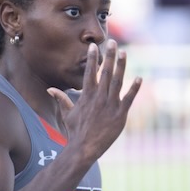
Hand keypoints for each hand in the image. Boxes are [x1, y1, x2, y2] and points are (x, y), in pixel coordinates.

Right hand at [47, 39, 141, 159]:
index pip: (90, 72)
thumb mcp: (67, 114)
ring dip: (121, 66)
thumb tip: (50, 89)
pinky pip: (129, 99)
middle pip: (105, 72)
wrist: (84, 148)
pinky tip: (139, 78)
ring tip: (124, 53)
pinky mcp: (120, 115)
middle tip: (112, 42)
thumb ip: (61, 99)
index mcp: (87, 95)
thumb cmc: (75, 131)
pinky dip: (134, 88)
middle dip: (109, 56)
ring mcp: (110, 105)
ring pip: (117, 81)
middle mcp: (99, 97)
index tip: (94, 46)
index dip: (92, 58)